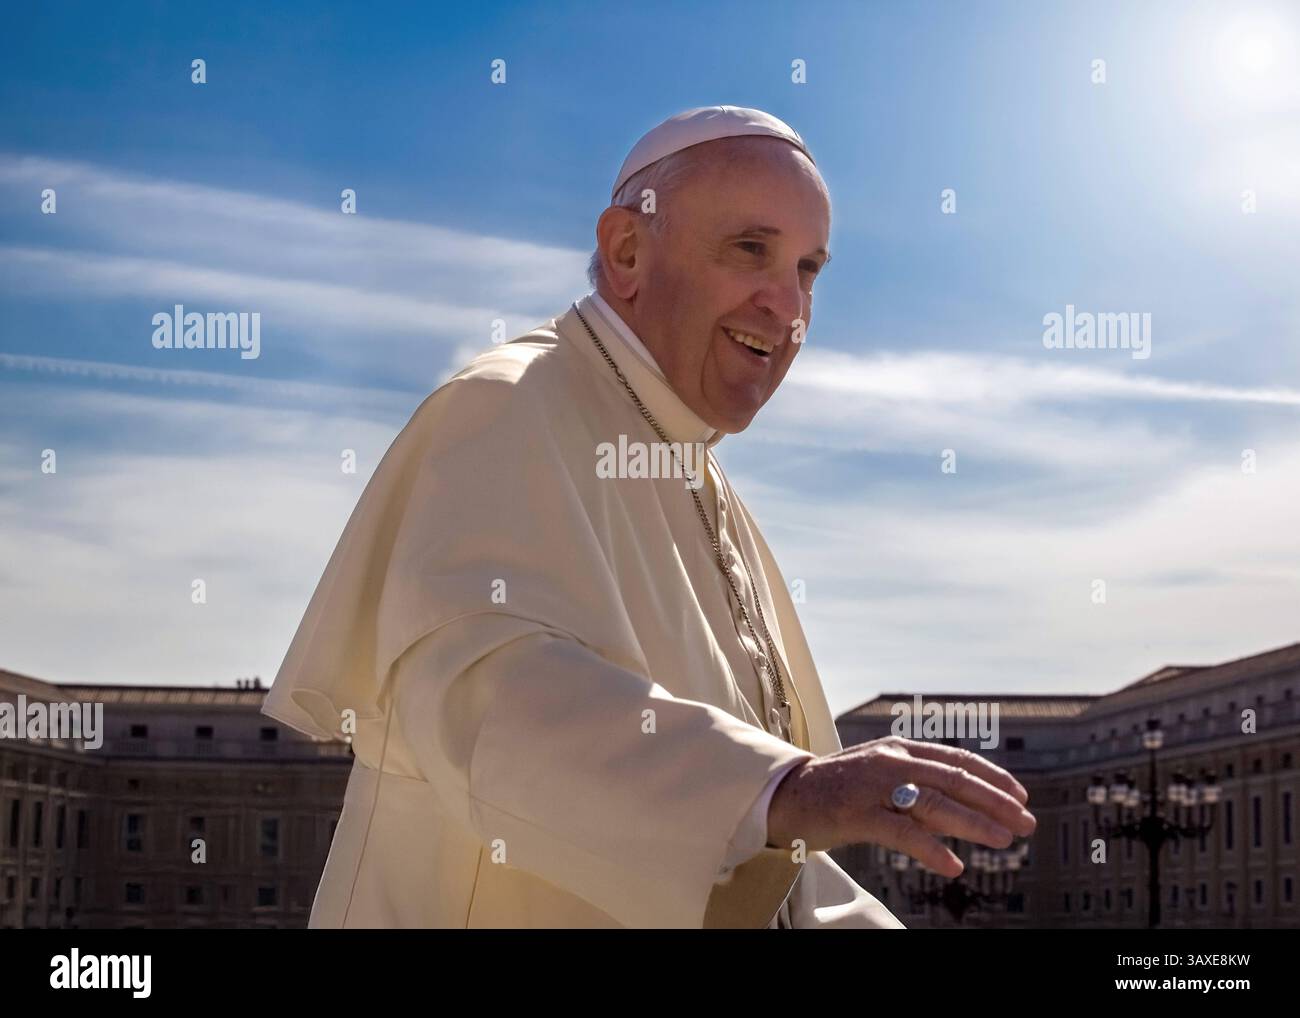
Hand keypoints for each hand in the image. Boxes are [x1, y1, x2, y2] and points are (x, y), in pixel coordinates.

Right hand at [766, 735, 1036, 876]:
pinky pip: (901, 832)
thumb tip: (959, 806)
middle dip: (995, 801)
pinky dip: (931, 849)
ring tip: (1003, 840)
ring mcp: (872, 785)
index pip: (956, 759)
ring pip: (934, 802)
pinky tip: (952, 865)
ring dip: (974, 823)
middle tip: (1026, 821)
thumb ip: (915, 785)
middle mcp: (890, 761)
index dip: (992, 777)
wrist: (783, 794)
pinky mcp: (856, 813)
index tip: (1021, 795)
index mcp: (898, 749)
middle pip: (954, 779)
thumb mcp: (879, 776)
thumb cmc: (835, 788)